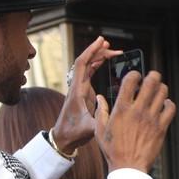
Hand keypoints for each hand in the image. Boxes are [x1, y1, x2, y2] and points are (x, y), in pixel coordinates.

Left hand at [52, 36, 120, 152]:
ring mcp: (80, 88)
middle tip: (113, 47)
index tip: (101, 41)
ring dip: (99, 57)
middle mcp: (77, 86)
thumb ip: (100, 123)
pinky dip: (97, 65)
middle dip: (98, 51)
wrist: (64, 138)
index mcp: (77, 91)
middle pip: (86, 61)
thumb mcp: (89, 129)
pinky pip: (90, 73)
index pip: (82, 64)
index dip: (92, 50)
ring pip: (88, 66)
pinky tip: (105, 61)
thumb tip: (114, 118)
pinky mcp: (83, 92)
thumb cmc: (74, 133)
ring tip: (112, 51)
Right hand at [95, 69, 175, 171]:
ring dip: (161, 88)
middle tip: (152, 77)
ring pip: (163, 92)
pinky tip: (164, 105)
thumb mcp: (100, 130)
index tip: (135, 76)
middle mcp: (138, 110)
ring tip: (158, 91)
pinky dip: (169, 104)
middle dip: (153, 75)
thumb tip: (100, 98)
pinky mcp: (161, 127)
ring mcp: (151, 118)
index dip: (134, 74)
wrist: (128, 167)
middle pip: (151, 82)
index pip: (131, 80)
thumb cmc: (113, 150)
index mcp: (121, 109)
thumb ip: (101, 112)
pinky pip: (170, 108)